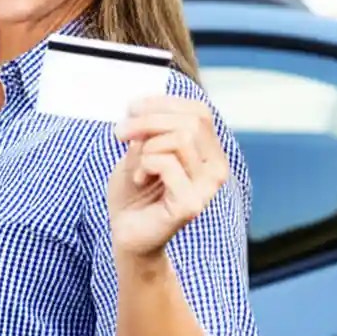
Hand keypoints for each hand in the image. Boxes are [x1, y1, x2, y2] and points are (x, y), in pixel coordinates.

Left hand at [107, 95, 228, 258]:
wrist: (125, 232)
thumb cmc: (133, 192)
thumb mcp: (138, 151)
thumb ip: (149, 130)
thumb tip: (145, 106)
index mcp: (208, 152)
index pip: (199, 112)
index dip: (163, 102)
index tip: (131, 108)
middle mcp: (216, 168)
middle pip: (191, 121)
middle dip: (147, 120)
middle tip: (120, 133)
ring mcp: (207, 188)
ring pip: (180, 138)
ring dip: (146, 146)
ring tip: (136, 166)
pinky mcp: (191, 204)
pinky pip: (167, 163)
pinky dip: (144, 165)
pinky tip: (139, 180)